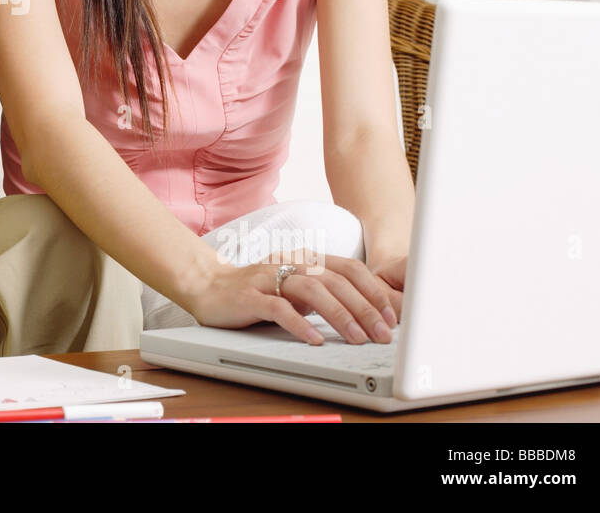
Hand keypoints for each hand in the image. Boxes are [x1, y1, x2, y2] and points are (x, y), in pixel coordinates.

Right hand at [185, 253, 399, 345]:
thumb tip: (367, 315)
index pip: (349, 269)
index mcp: (306, 259)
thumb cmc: (257, 291)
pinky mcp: (249, 296)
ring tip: (358, 339)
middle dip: (365, 308)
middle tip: (383, 334)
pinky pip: (278, 308)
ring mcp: (269, 279)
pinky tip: (314, 340)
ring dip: (340, 315)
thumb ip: (325, 295)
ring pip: (312, 290)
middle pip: (336, 280)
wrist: (207, 286)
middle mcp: (290, 264)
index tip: (392, 316)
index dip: (374, 291)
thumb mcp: (296, 289)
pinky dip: (299, 324)